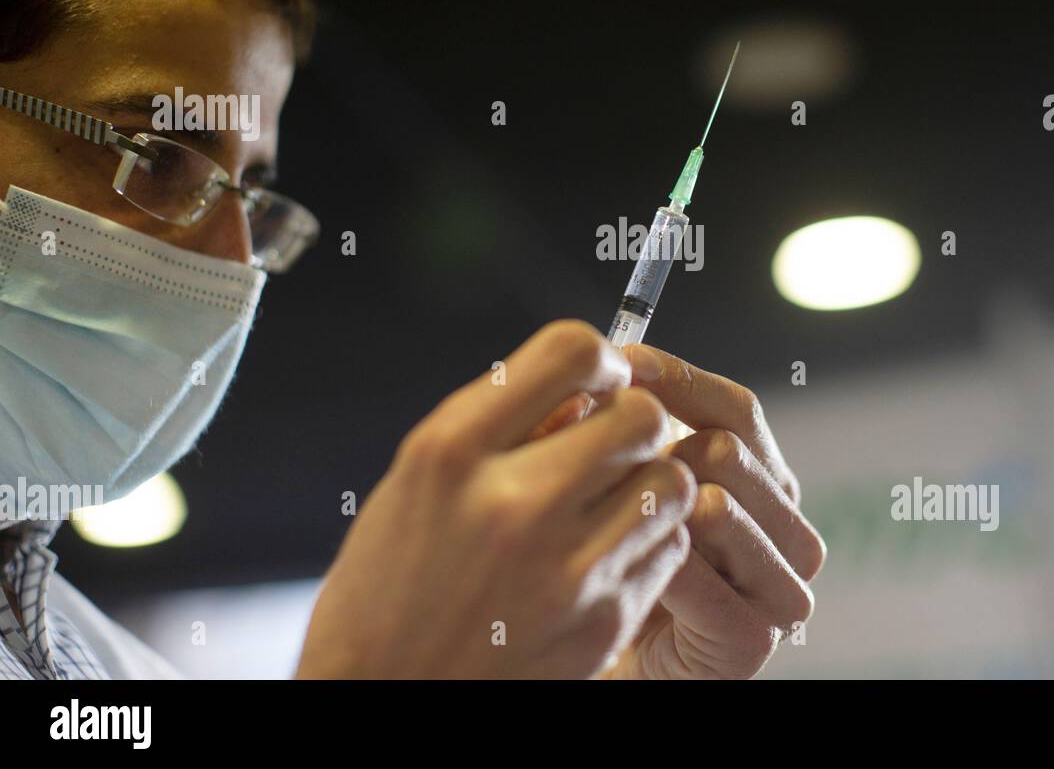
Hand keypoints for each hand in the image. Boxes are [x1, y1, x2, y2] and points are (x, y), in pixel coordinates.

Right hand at [294, 320, 696, 678]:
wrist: (383, 701)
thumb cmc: (390, 587)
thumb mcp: (416, 482)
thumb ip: (499, 426)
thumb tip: (586, 389)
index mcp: (450, 453)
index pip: (569, 352)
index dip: (602, 357)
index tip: (601, 378)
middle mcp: (510, 504)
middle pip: (640, 415)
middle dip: (637, 418)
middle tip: (617, 440)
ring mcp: (561, 569)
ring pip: (670, 481)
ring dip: (653, 478)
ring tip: (617, 497)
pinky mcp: (599, 621)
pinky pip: (668, 547)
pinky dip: (652, 538)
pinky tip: (612, 549)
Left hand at [603, 346, 826, 678]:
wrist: (612, 662)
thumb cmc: (617, 562)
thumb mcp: (624, 483)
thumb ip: (625, 430)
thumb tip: (605, 371)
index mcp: (765, 482)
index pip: (739, 409)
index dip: (680, 379)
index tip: (623, 362)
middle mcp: (786, 528)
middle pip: (730, 451)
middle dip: (660, 455)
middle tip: (605, 475)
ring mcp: (780, 586)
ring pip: (720, 504)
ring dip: (657, 512)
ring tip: (617, 527)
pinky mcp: (754, 637)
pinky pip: (697, 574)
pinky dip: (653, 565)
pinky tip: (630, 569)